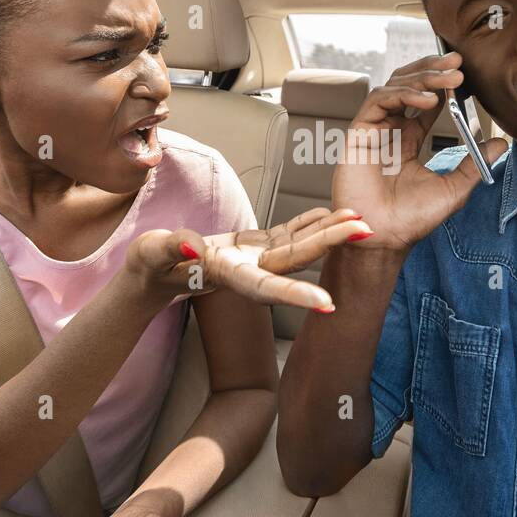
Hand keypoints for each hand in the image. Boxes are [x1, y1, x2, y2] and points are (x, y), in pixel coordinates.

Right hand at [126, 207, 369, 310]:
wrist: (154, 270)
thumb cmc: (150, 264)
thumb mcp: (152, 254)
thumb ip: (170, 248)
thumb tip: (193, 247)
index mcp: (227, 276)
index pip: (266, 288)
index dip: (297, 294)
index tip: (329, 304)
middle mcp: (249, 271)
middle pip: (296, 260)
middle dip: (331, 246)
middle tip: (366, 231)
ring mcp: (255, 260)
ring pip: (298, 246)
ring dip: (329, 233)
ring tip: (359, 218)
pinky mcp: (254, 247)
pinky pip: (287, 234)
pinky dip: (308, 223)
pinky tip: (329, 213)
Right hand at [332, 51, 508, 251]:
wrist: (384, 240)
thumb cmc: (411, 220)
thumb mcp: (453, 189)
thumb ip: (473, 164)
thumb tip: (501, 144)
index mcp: (407, 142)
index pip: (424, 101)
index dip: (443, 85)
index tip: (466, 75)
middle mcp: (389, 131)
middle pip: (407, 85)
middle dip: (433, 69)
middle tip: (458, 62)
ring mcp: (373, 131)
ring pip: (394, 86)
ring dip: (423, 77)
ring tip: (450, 77)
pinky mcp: (359, 133)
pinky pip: (379, 101)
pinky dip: (403, 93)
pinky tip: (428, 99)